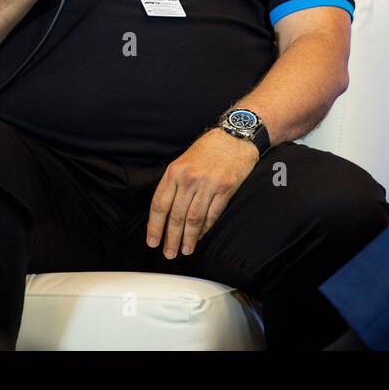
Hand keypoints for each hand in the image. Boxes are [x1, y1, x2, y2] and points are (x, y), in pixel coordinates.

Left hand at [147, 128, 258, 258]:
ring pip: (193, 219)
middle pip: (176, 216)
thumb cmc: (208, 149)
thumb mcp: (184, 161)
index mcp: (174, 171)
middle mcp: (189, 178)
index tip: (153, 241)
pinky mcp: (225, 188)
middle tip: (169, 253)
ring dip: (188, 238)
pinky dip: (205, 228)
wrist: (235, 136)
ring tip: (185, 250)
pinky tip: (200, 237)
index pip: (159, 204)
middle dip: (171, 238)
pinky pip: (212, 214)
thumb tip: (165, 212)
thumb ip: (174, 184)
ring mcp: (208, 184)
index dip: (155, 226)